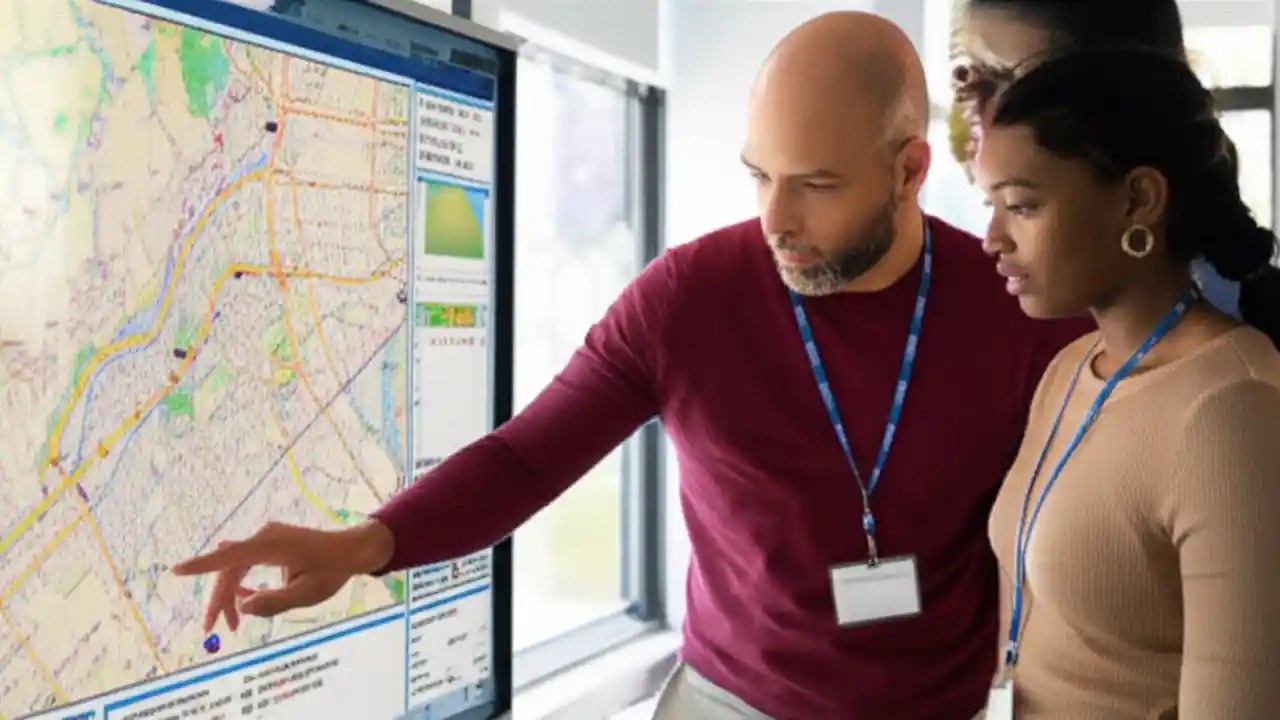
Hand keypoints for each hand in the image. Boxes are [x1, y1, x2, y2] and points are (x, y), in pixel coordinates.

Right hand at [171, 520, 393, 632]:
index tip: (176, 571)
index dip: (200, 566)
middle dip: (219, 599)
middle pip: (230, 569)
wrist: (354, 549)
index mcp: (269, 546)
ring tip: (234, 624)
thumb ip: (273, 602)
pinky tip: (250, 599)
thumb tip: (242, 605)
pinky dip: (245, 582)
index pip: (228, 558)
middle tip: (212, 629)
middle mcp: (264, 537)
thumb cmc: (332, 570)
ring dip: (232, 594)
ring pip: (238, 567)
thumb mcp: (305, 593)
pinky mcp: (273, 542)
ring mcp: (268, 537)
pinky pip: (250, 563)